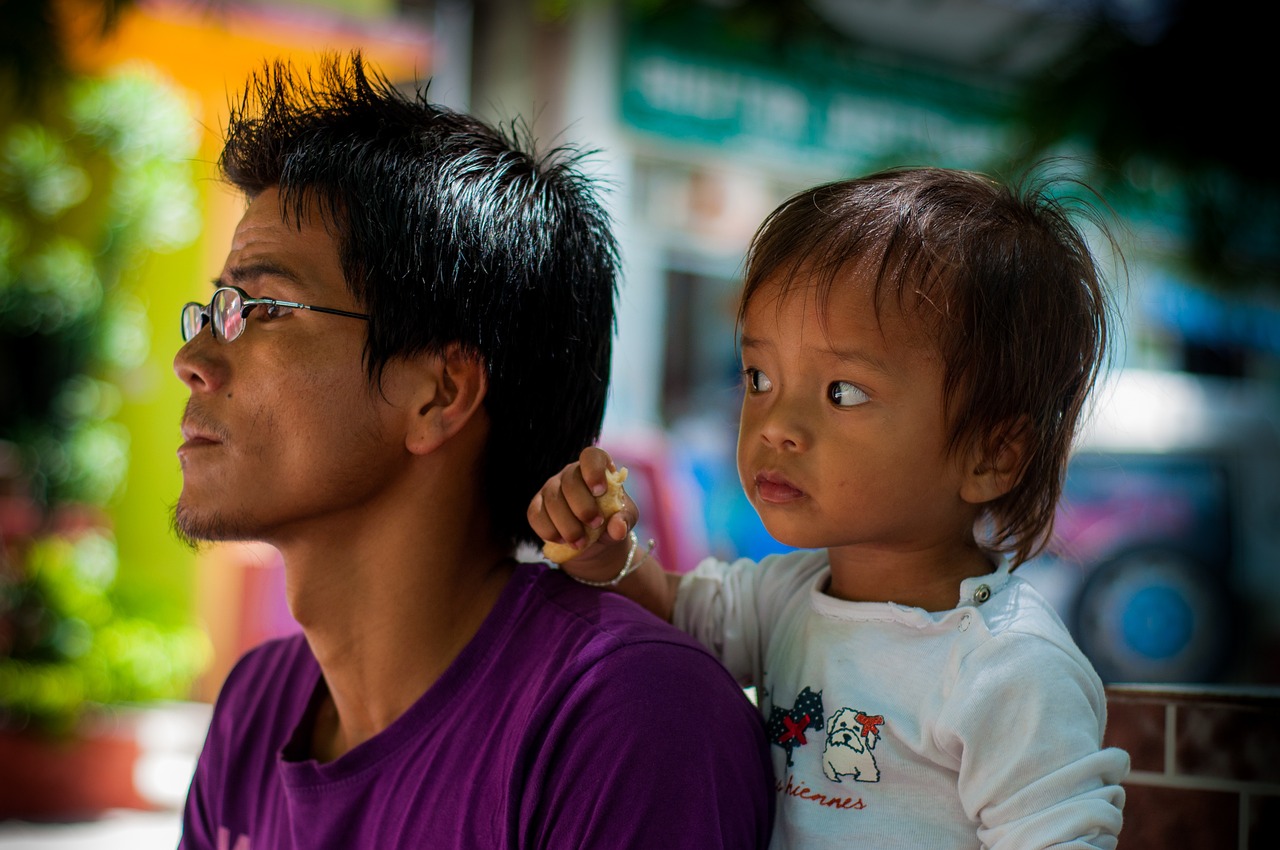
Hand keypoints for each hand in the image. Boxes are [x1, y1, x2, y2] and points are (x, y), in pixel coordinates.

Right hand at [528, 446, 637, 578]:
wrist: (595, 541)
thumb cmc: (612, 521)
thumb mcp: (625, 520)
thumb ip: (624, 520)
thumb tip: (618, 528)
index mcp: (596, 468)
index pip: (591, 456)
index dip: (594, 470)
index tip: (600, 491)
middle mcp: (571, 473)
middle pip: (570, 482)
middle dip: (583, 508)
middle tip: (595, 525)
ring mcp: (551, 488)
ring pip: (553, 501)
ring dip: (567, 525)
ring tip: (581, 542)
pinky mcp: (537, 505)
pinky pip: (536, 515)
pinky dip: (549, 531)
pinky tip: (562, 541)